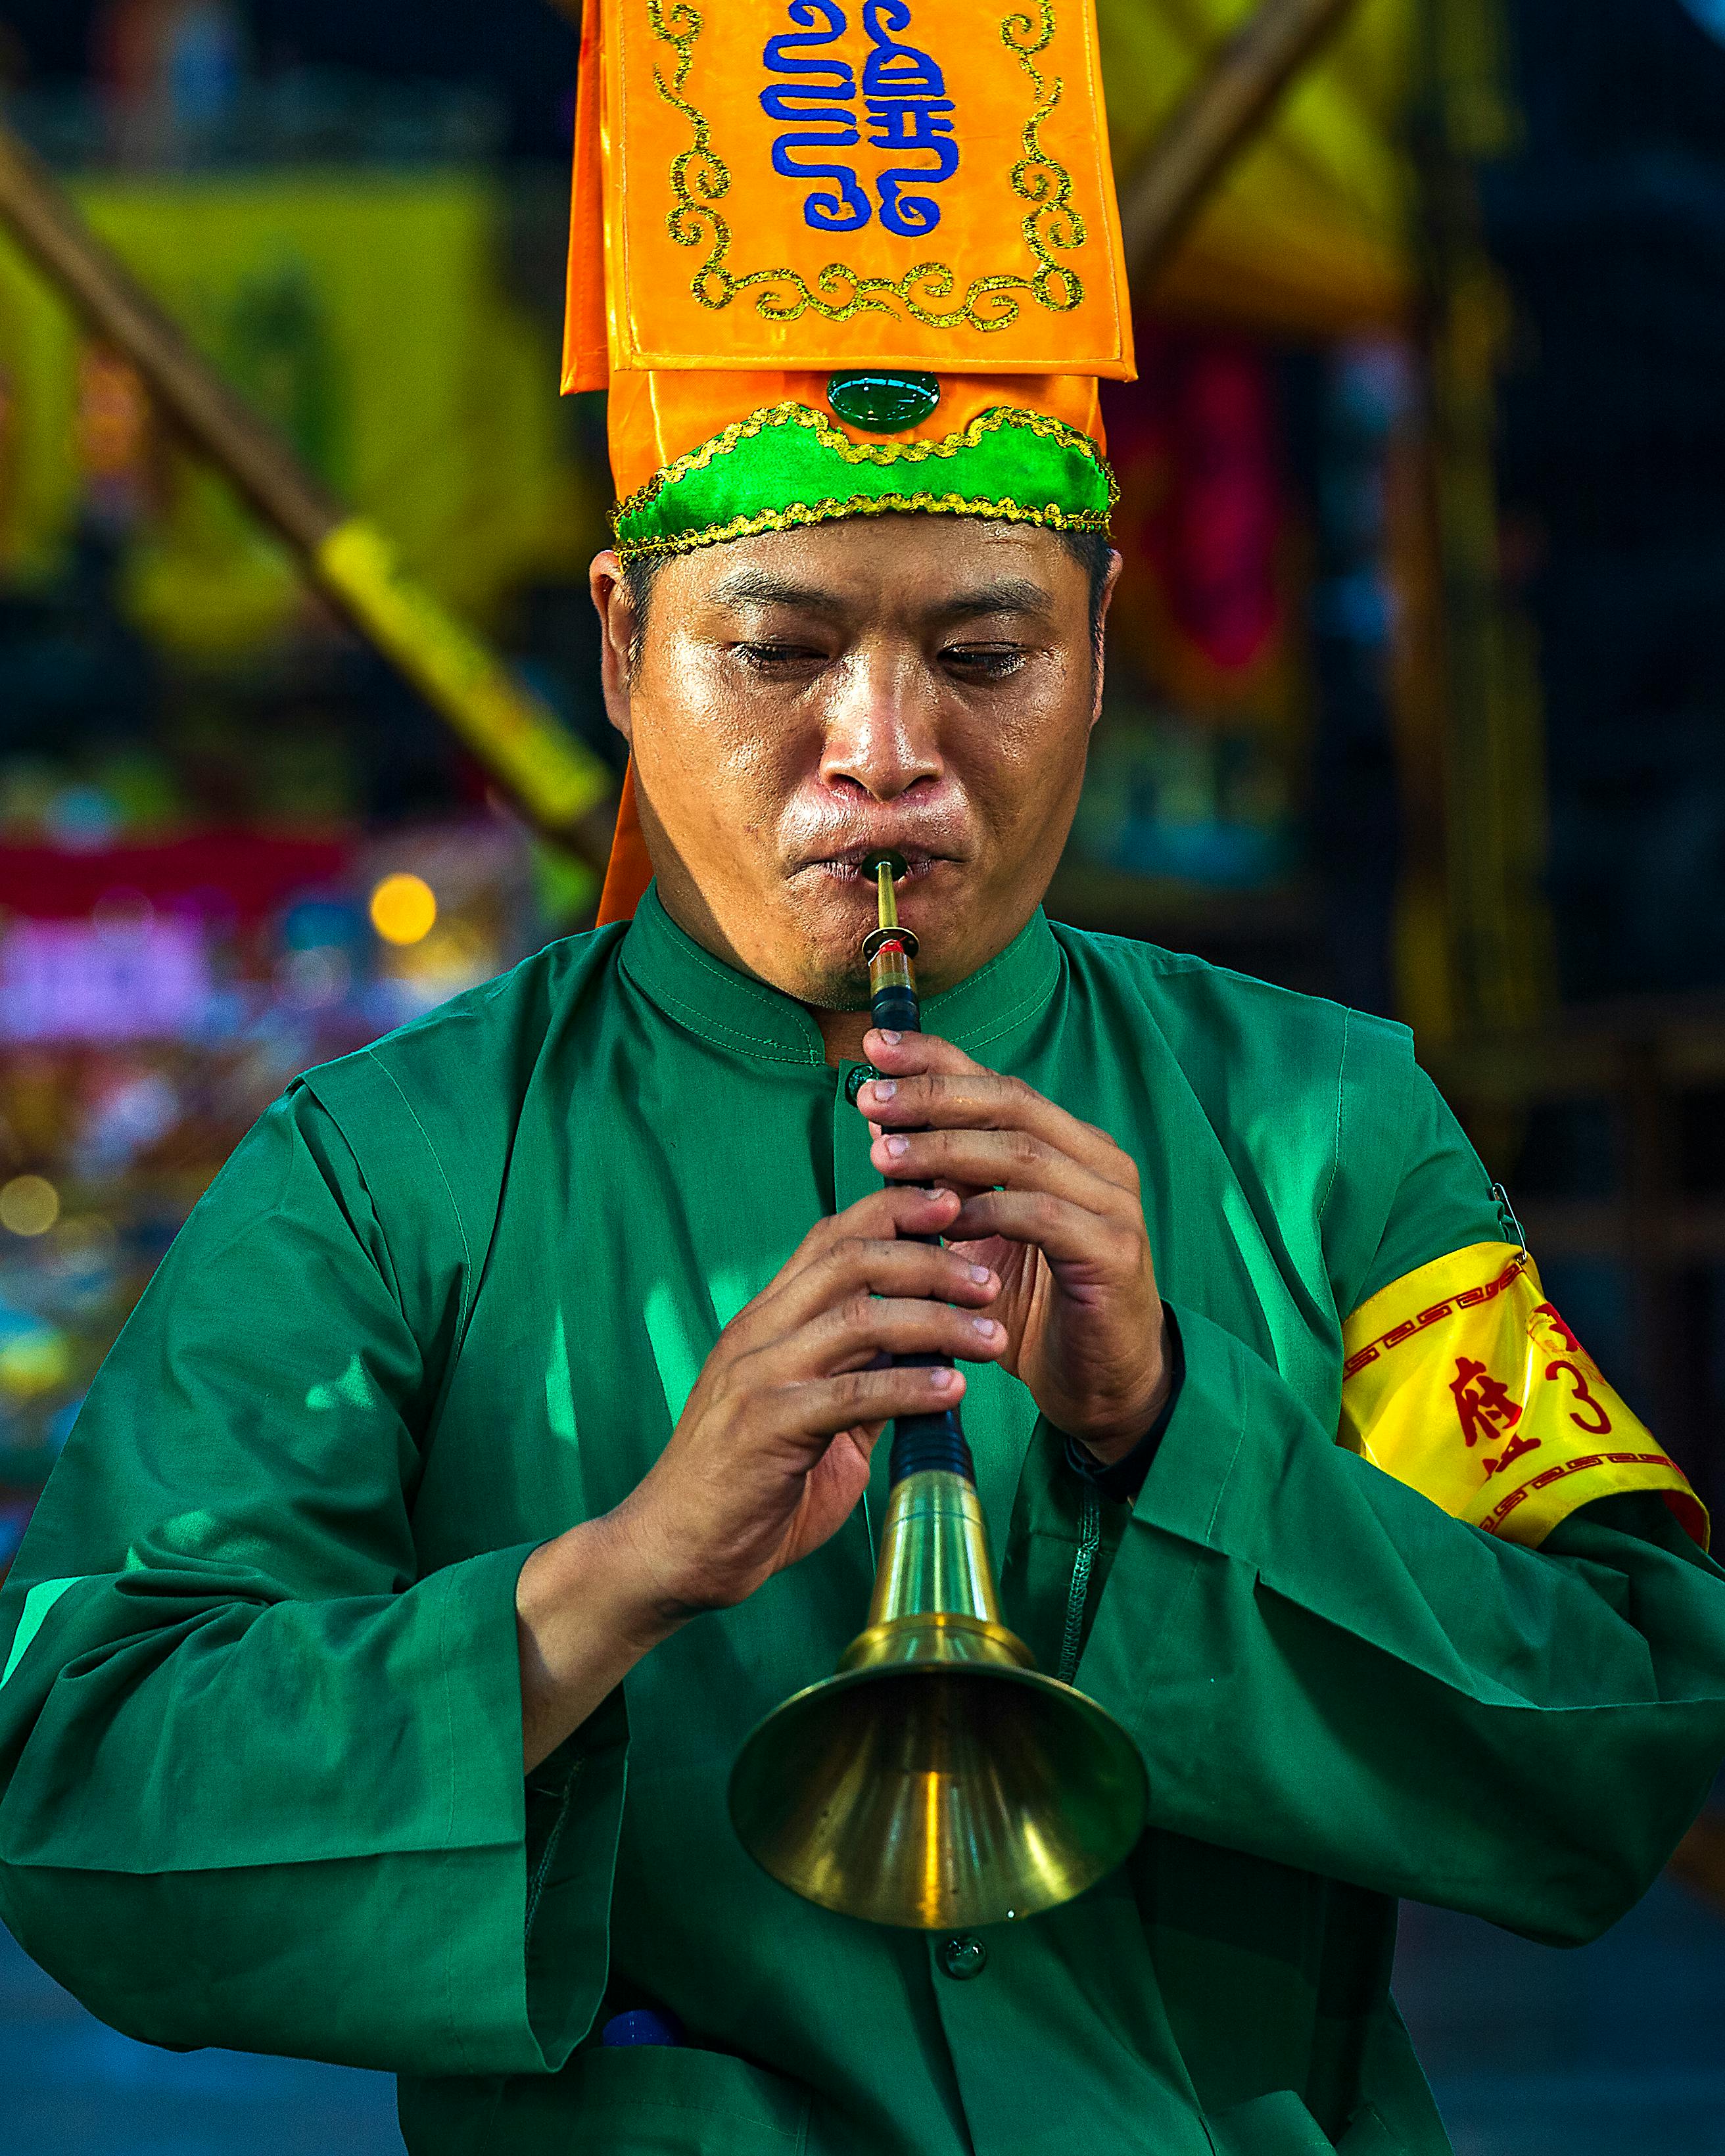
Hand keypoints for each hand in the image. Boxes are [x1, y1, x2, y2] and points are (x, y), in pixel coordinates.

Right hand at [518, 1182, 1006, 1767]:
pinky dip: (909, 1386)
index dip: (896, 1211)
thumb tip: (933, 1354)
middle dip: (929, 1257)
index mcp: (767, 1319)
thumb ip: (863, 1378)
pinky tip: (954, 1390)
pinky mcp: (763, 1428)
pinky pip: (849, 1393)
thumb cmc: (749, 1488)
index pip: (832, 1236)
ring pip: (855, 1316)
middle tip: (989, 1279)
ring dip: (935, 1320)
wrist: (673, 1553)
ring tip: (992, 1336)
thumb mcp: (815, 1419)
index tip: (960, 1208)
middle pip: (849, 1258)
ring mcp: (755, 1376)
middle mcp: (758, 1333)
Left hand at [857, 1029, 1168, 1464]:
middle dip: (932, 1095)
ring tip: (883, 1157)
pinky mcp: (1114, 1251)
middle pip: (1010, 1102)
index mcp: (1067, 1143)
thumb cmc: (1035, 1304)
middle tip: (869, 1098)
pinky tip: (938, 1219)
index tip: (874, 1045)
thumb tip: (881, 1125)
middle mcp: (1097, 1160)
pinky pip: (1042, 1216)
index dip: (936, 1059)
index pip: (997, 1082)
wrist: (1102, 1383)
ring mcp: (1112, 1203)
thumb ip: (946, 1178)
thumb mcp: (980, 1233)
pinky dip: (986, 1212)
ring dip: (946, 1150)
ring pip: (1022, 1153)